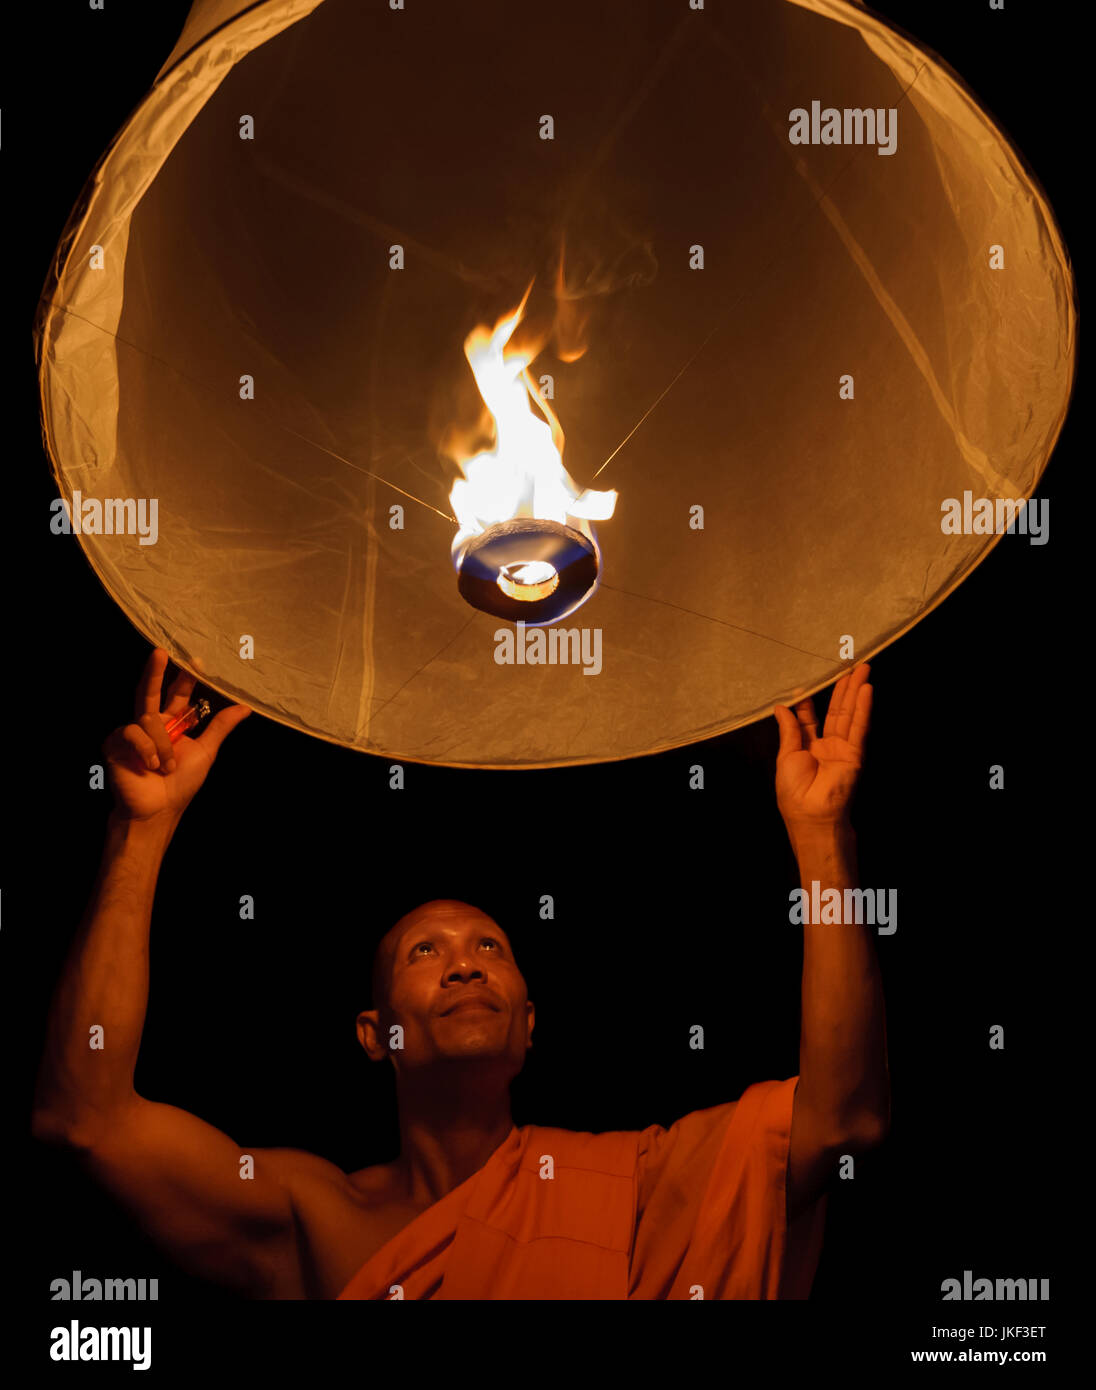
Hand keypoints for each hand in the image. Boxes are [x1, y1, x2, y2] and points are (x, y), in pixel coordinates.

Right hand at [102, 648, 250, 823]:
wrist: (157, 811)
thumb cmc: (180, 784)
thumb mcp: (205, 751)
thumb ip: (220, 727)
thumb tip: (244, 707)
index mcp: (171, 723)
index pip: (180, 694)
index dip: (188, 678)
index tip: (198, 661)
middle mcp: (151, 723)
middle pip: (152, 690)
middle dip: (156, 671)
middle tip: (161, 651)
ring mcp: (131, 732)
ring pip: (149, 719)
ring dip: (163, 745)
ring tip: (166, 766)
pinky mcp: (115, 743)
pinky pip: (132, 733)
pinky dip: (147, 749)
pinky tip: (151, 765)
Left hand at [773, 663, 871, 830]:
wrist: (812, 816)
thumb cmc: (794, 791)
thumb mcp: (786, 756)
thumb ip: (789, 730)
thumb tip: (781, 707)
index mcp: (806, 747)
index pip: (811, 716)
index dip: (811, 698)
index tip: (812, 678)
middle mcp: (826, 745)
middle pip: (835, 711)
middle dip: (842, 688)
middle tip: (848, 665)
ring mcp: (843, 749)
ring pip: (849, 714)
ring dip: (856, 691)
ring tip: (862, 668)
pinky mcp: (855, 754)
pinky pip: (859, 728)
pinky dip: (863, 708)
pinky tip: (866, 690)